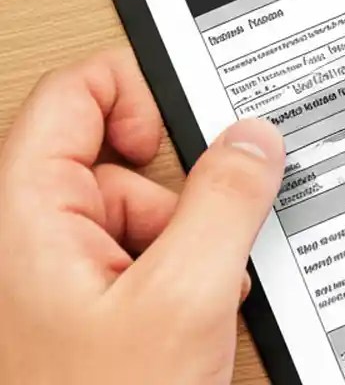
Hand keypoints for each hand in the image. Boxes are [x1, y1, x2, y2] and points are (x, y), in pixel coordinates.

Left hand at [0, 49, 284, 384]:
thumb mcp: (184, 300)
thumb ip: (224, 203)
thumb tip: (253, 141)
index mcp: (21, 212)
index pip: (74, 93)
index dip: (139, 90)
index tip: (190, 124)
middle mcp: (23, 235)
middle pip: (113, 157)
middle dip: (177, 198)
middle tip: (204, 237)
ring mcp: (45, 274)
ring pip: (134, 214)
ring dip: (182, 248)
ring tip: (190, 302)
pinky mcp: (71, 307)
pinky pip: (136, 259)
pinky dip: (173, 281)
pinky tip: (181, 323)